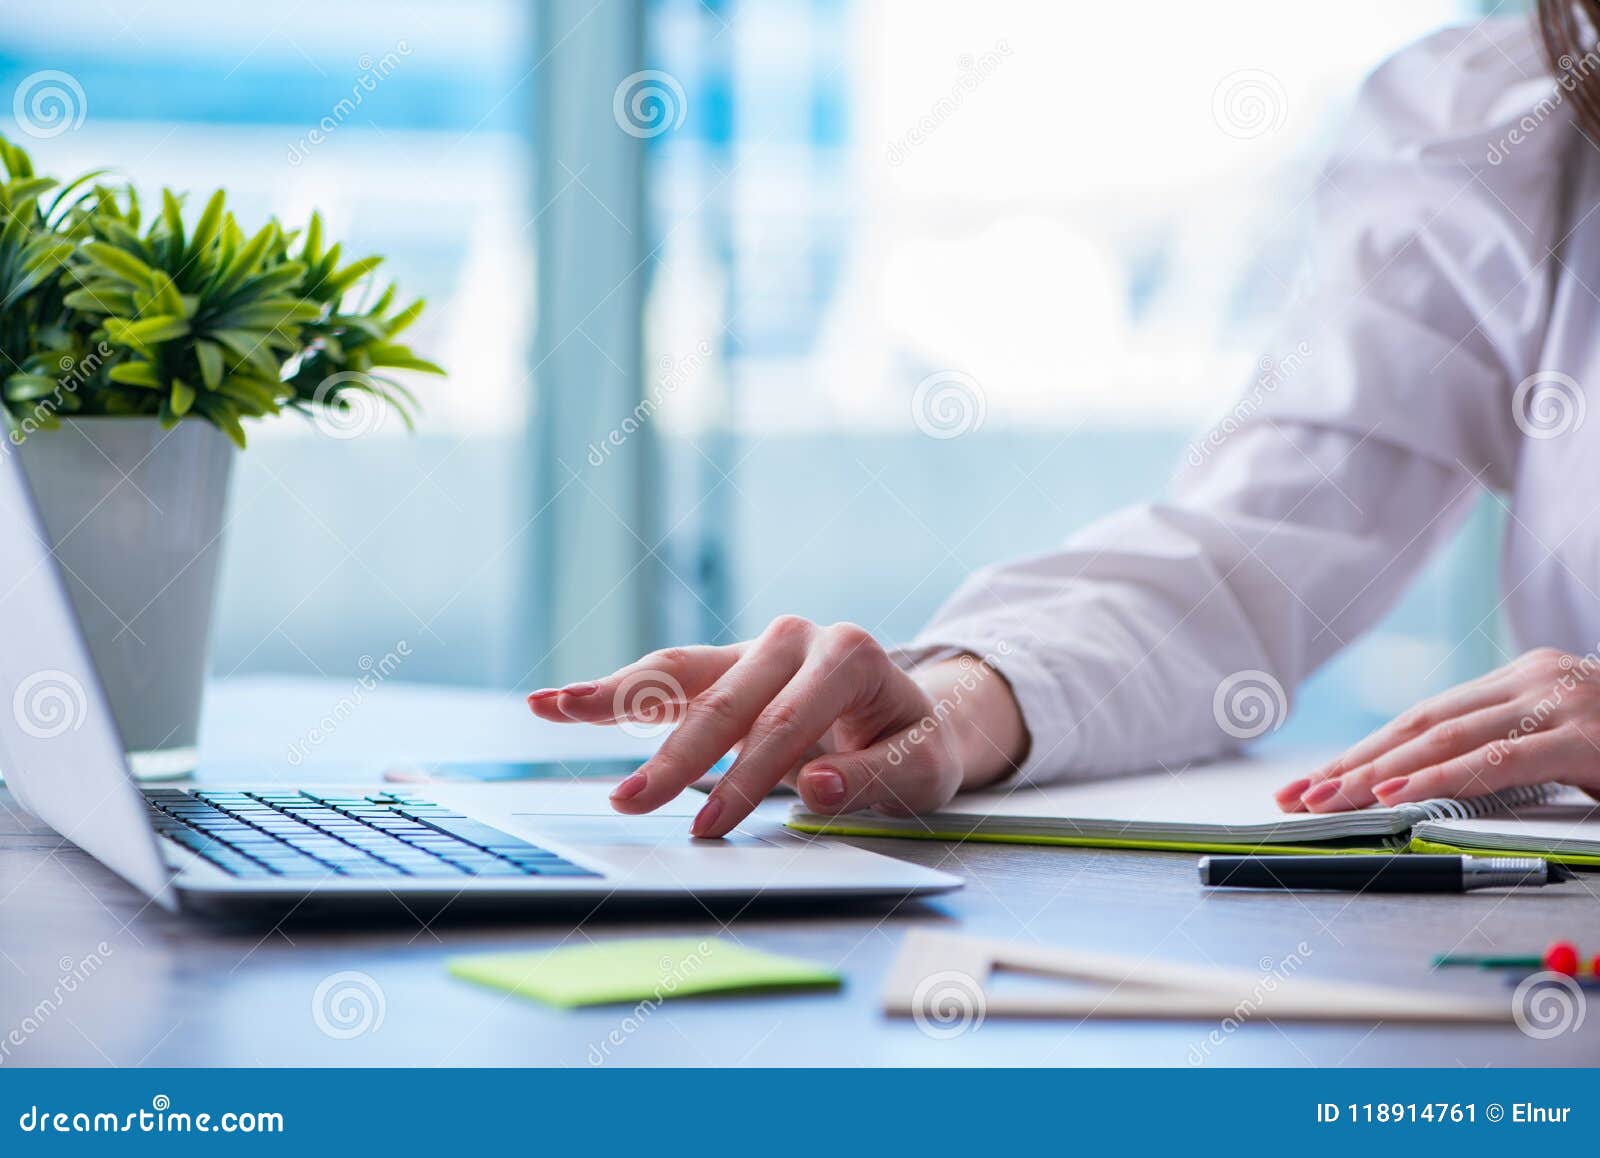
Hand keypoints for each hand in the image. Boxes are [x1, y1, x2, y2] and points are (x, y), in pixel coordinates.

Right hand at [526, 616, 1028, 836]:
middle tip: (631, 803)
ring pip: (680, 673)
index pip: (788, 723)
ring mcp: (753, 648)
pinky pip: (663, 679)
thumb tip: (815, 788)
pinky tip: (552, 701)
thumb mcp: (921, 770)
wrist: (910, 716)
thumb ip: (872, 778)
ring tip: (554, 707)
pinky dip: (610, 691)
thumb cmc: (914, 746)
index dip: (749, 778)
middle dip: (676, 757)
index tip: (711, 828)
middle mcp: (796, 638)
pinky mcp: (723, 667)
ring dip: (616, 695)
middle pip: (726, 700)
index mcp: (849, 655)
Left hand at [1274, 647, 1599, 812]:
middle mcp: (1533, 680)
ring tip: (1328, 800)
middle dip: (1351, 763)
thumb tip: (1424, 792)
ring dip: (1377, 772)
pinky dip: (1440, 776)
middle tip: (1297, 796)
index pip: (1422, 717)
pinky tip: (1395, 795)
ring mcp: (1559, 701)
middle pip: (1418, 724)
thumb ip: (1508, 759)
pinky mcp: (1584, 734)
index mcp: (1523, 681)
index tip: (1311, 780)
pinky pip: (1498, 758)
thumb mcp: (1567, 751)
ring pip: (1444, 736)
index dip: (1361, 751)